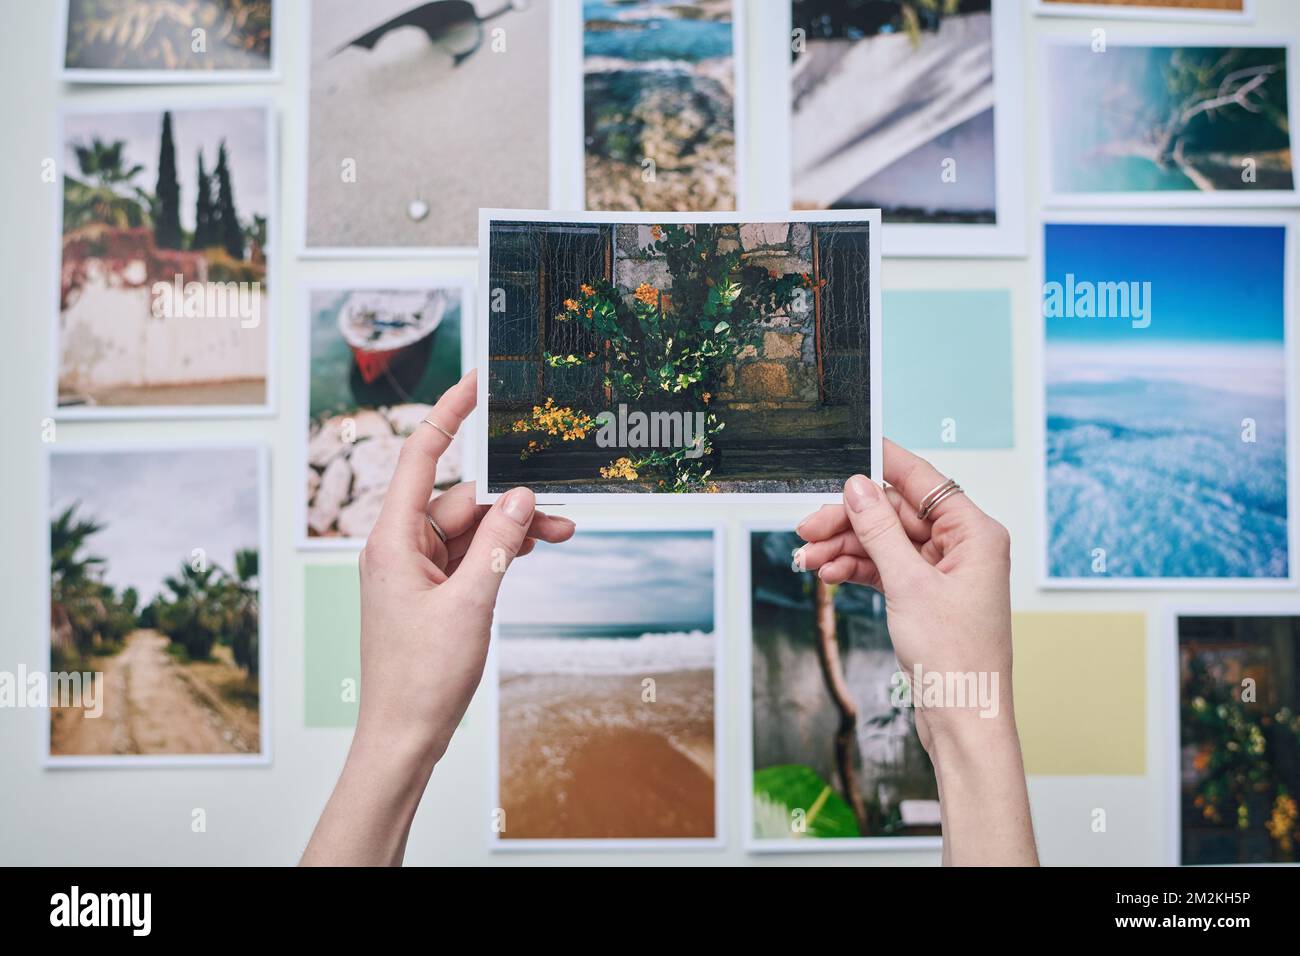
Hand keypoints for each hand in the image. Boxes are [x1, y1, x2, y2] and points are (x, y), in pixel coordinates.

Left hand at [302, 370, 574, 865]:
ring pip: (471, 531)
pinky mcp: (429, 592)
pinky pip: (468, 556)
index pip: (422, 457)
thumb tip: (522, 497)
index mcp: (392, 540)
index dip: (450, 415)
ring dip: (512, 532)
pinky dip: (499, 554)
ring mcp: (414, 571)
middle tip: (562, 514)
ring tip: (561, 538)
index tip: (477, 382)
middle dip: (512, 503)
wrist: (403, 736)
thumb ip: (499, 544)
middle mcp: (399, 547)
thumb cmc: (421, 677)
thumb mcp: (471, 602)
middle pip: (461, 500)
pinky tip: (531, 553)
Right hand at [794, 439, 1035, 865]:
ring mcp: (945, 573)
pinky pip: (887, 568)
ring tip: (809, 559)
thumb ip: (879, 530)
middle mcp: (964, 547)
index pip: (924, 481)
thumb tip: (857, 487)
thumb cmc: (955, 658)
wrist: (962, 717)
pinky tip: (829, 573)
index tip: (851, 447)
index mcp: (975, 533)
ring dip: (847, 548)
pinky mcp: (928, 596)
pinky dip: (858, 569)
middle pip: (896, 514)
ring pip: (886, 542)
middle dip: (850, 520)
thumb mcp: (908, 585)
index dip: (883, 463)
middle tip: (808, 528)